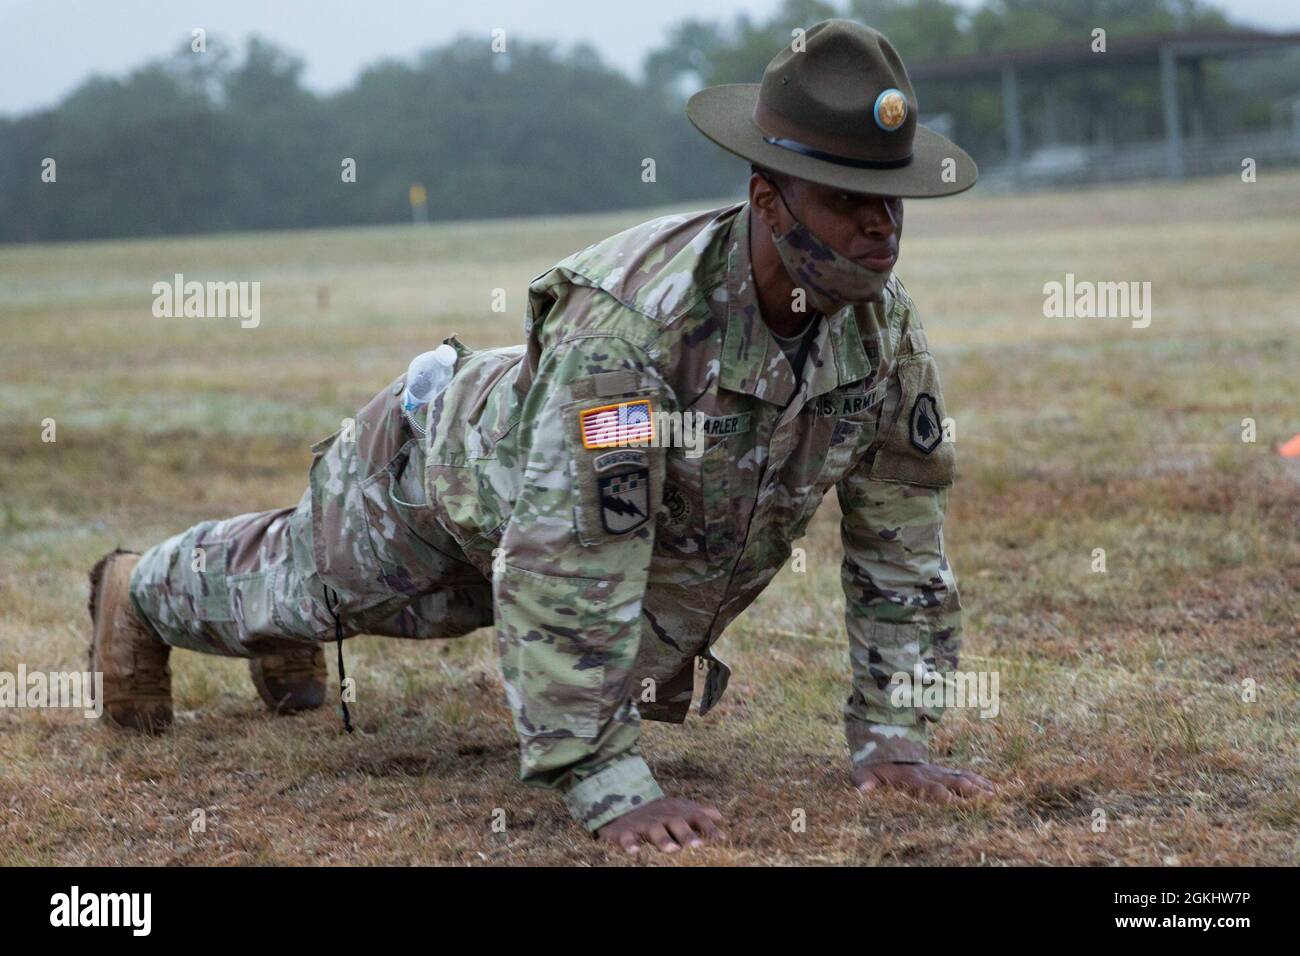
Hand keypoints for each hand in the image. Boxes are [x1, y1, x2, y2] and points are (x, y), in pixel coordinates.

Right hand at [596, 797, 725, 853]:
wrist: (620, 804)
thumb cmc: (657, 812)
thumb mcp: (677, 809)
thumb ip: (699, 812)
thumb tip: (720, 816)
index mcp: (677, 812)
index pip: (696, 816)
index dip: (709, 827)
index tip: (722, 839)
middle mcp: (662, 816)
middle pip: (677, 822)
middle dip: (687, 834)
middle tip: (698, 846)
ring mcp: (644, 823)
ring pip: (654, 829)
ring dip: (663, 839)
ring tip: (673, 850)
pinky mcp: (624, 831)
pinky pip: (627, 837)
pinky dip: (630, 843)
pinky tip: (634, 851)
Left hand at [853, 761, 994, 801]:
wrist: (888, 744)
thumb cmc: (876, 765)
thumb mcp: (865, 772)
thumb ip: (865, 781)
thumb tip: (860, 792)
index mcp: (909, 776)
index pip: (923, 784)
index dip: (934, 790)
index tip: (946, 797)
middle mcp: (928, 772)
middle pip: (947, 780)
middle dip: (962, 787)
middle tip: (978, 793)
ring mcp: (938, 770)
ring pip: (961, 776)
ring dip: (977, 785)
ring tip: (993, 794)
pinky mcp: (945, 771)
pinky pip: (965, 775)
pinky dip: (981, 781)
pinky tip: (995, 789)